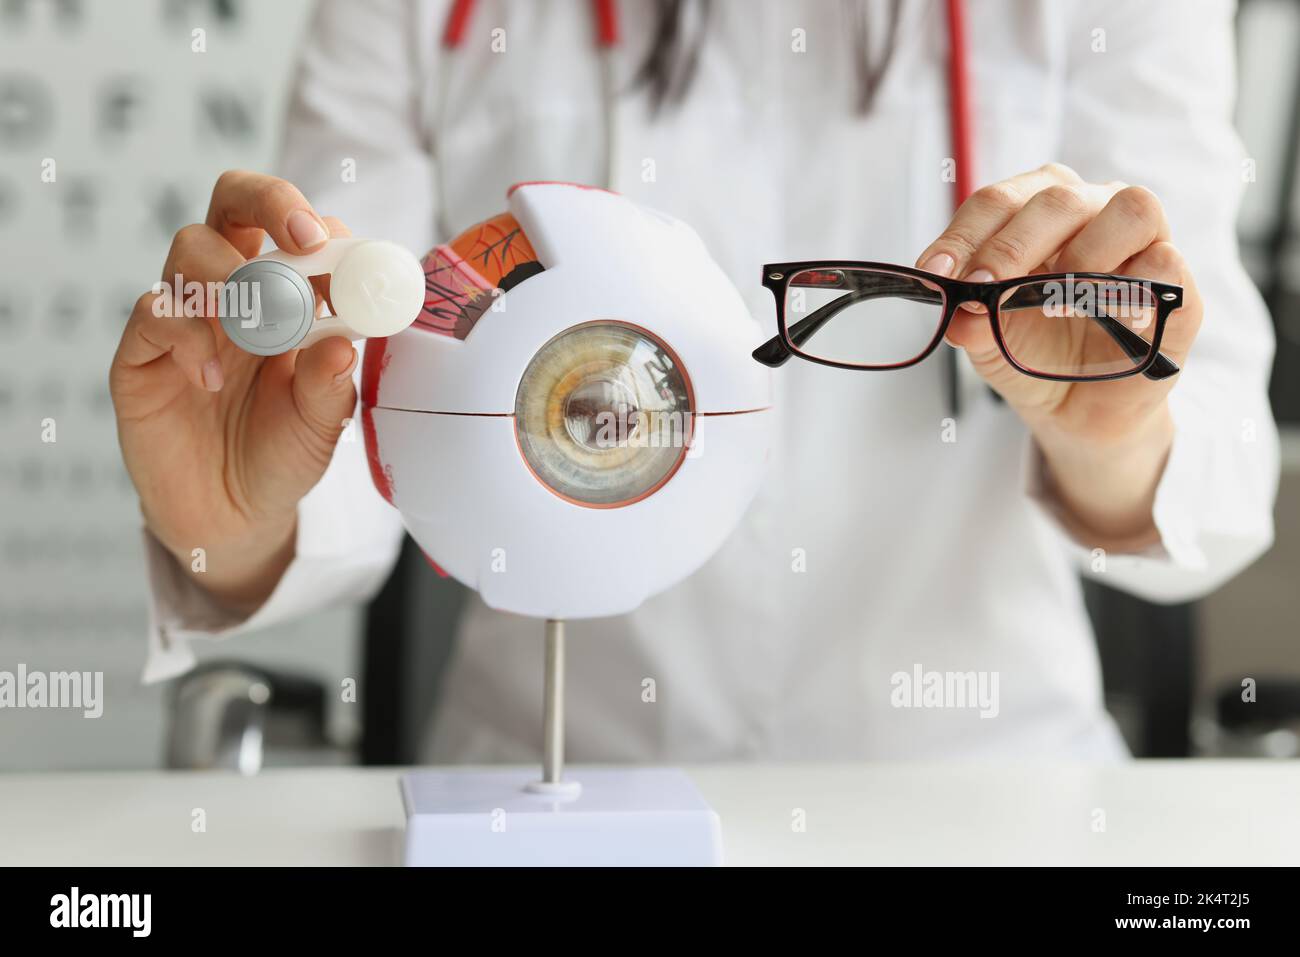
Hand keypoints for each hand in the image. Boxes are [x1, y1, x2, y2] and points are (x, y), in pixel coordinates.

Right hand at [111, 171, 358, 612]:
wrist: (232, 513)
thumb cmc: (283, 452)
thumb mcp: (320, 426)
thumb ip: (330, 386)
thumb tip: (344, 346)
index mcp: (287, 293)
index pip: (298, 230)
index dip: (322, 229)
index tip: (344, 255)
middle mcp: (234, 290)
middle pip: (235, 204)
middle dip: (270, 202)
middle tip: (303, 239)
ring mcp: (186, 316)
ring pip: (191, 248)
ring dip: (231, 279)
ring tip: (259, 334)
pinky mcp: (142, 353)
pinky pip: (155, 314)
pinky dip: (188, 336)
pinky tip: (211, 378)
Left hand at [914, 163, 1203, 548]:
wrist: (1077, 409)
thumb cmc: (1033, 353)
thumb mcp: (987, 341)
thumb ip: (970, 320)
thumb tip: (958, 313)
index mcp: (1039, 212)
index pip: (999, 201)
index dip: (964, 233)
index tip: (935, 271)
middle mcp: (1094, 212)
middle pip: (1060, 196)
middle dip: (1011, 243)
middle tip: (981, 286)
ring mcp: (1142, 243)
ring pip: (1131, 208)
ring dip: (1084, 253)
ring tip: (1051, 304)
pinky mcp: (1177, 286)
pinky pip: (1168, 263)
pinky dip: (1131, 288)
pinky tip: (1104, 317)